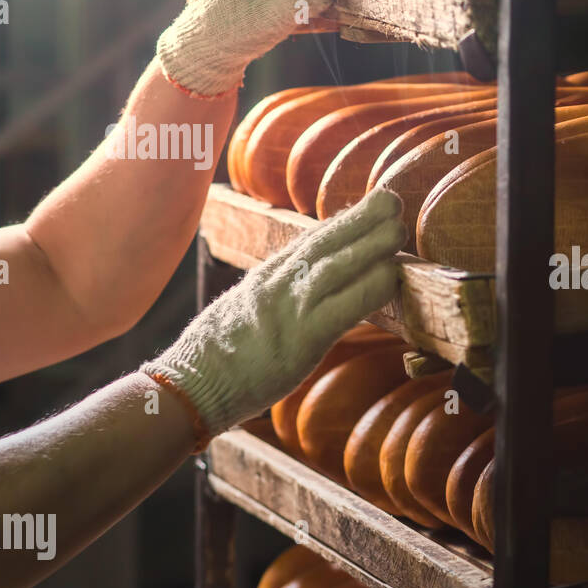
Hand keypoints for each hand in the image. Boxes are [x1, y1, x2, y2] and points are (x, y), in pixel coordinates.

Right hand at [142, 187, 405, 444]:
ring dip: (371, 245)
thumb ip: (269, 299)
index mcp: (263, 280)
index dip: (339, 223)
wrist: (188, 388)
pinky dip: (369, 289)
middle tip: (392, 199)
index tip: (365, 209)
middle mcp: (275, 285)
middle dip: (360, 218)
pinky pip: (341, 309)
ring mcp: (288, 309)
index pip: (306, 243)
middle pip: (322, 242)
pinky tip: (391, 278)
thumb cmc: (214, 360)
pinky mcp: (301, 339)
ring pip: (334, 266)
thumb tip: (295, 293)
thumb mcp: (240, 316)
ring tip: (399, 228)